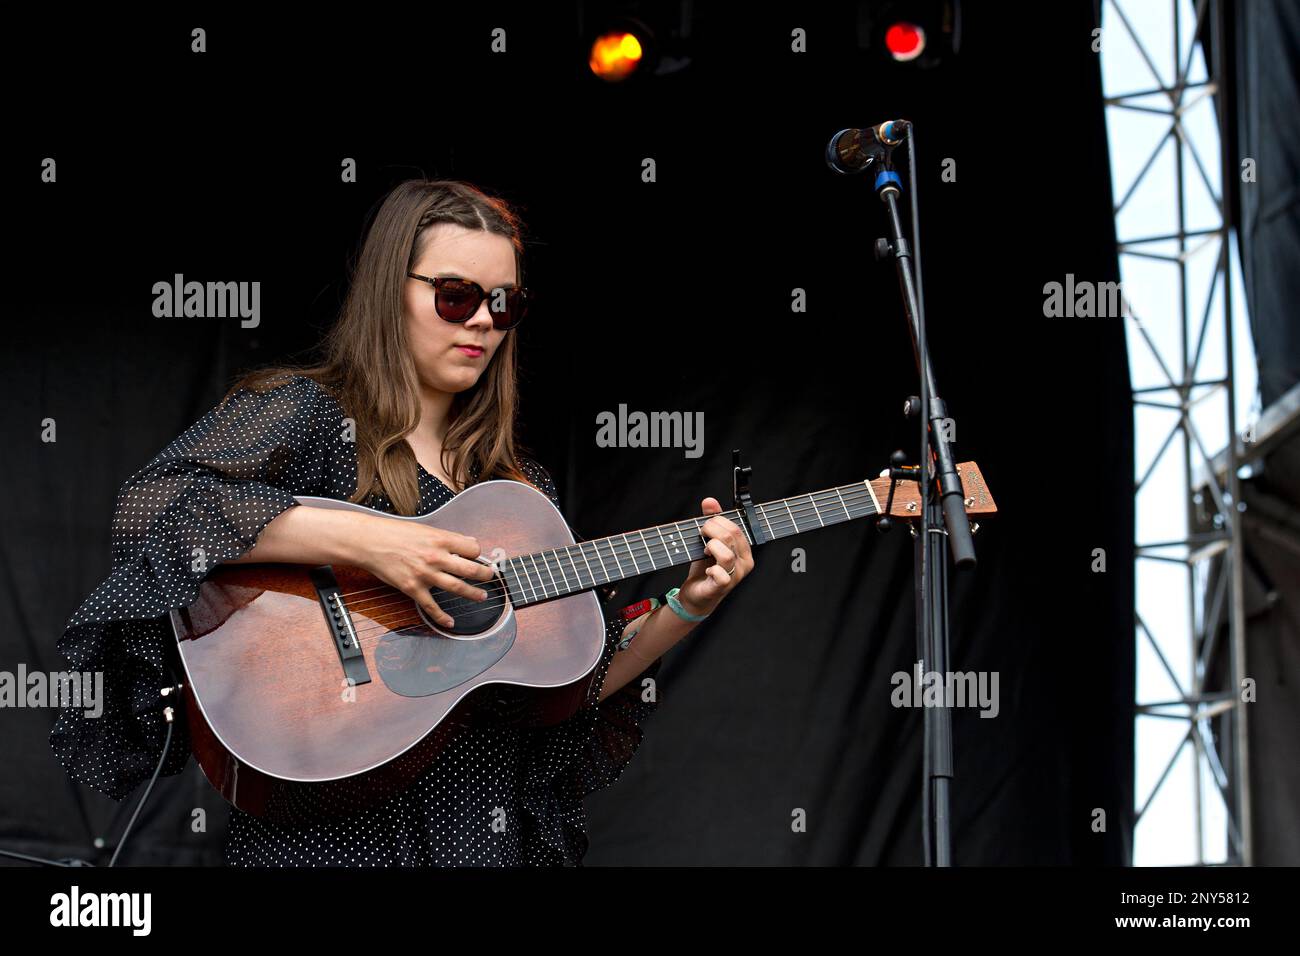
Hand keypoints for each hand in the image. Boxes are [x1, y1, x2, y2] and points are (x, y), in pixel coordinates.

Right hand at [355, 516, 494, 626]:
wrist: (369, 542)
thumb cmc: (395, 533)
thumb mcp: (426, 529)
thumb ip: (449, 537)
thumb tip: (470, 542)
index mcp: (440, 539)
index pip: (473, 548)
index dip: (479, 553)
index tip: (480, 558)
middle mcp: (436, 557)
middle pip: (471, 569)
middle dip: (485, 575)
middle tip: (491, 578)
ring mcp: (425, 574)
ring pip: (457, 587)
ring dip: (473, 594)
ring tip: (482, 596)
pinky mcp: (412, 588)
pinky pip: (431, 606)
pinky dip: (442, 617)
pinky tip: (450, 622)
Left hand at [677, 497, 753, 617]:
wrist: (697, 595)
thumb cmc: (706, 567)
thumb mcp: (709, 541)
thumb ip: (712, 521)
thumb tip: (710, 501)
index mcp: (744, 550)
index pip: (736, 528)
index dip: (717, 521)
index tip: (706, 525)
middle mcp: (744, 563)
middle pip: (730, 536)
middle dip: (710, 530)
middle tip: (701, 535)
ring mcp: (735, 576)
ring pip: (725, 553)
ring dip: (709, 547)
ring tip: (705, 551)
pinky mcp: (723, 587)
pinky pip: (721, 574)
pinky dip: (710, 568)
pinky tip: (707, 570)